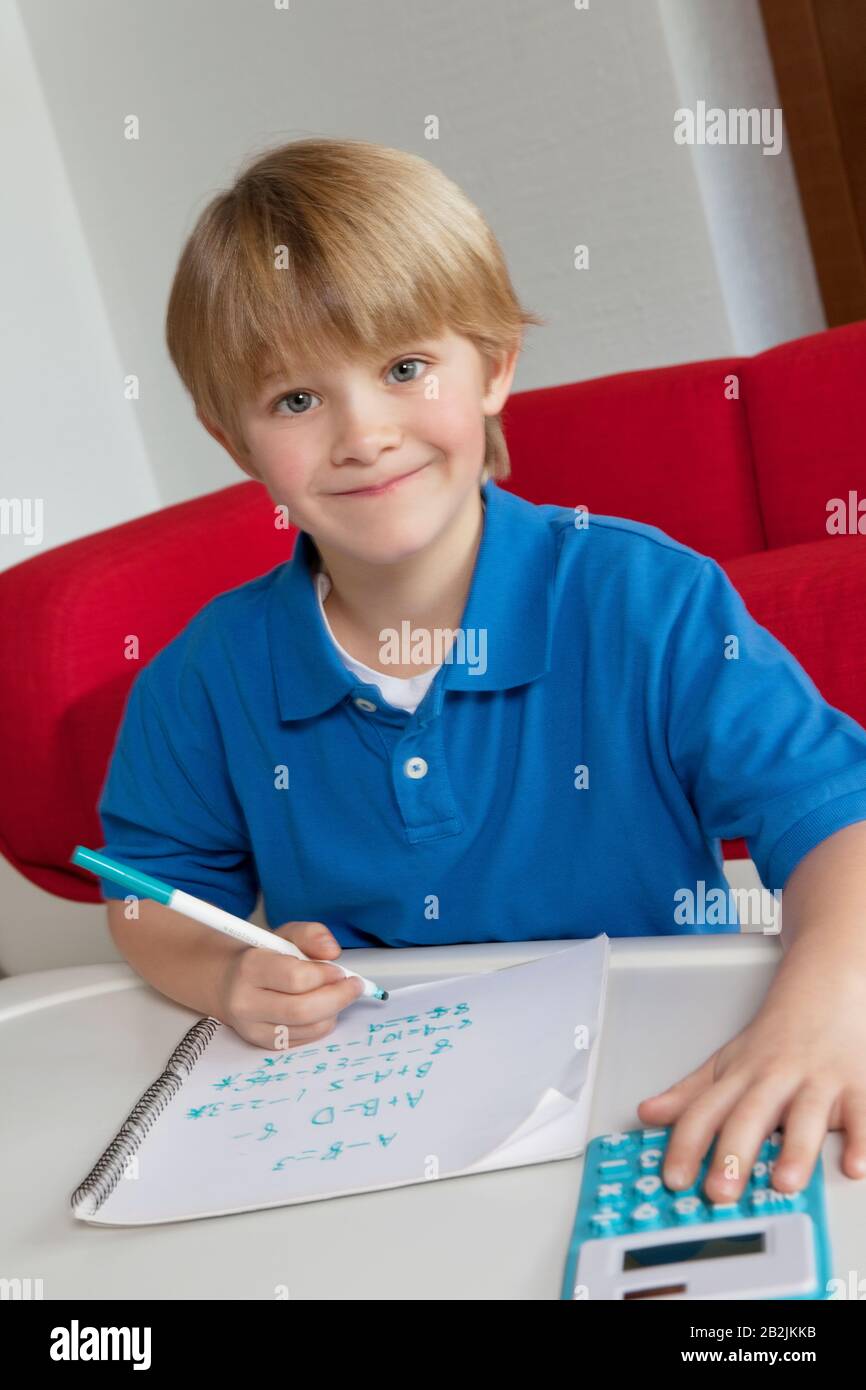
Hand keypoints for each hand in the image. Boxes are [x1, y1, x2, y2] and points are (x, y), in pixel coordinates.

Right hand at [216, 920, 363, 1048]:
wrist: (228, 983)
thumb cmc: (262, 957)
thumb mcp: (284, 935)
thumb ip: (311, 934)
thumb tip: (332, 950)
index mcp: (250, 968)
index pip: (295, 978)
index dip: (324, 975)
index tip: (338, 970)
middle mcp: (246, 1003)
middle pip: (301, 1010)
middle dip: (337, 998)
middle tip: (353, 986)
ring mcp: (252, 1028)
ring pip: (306, 1028)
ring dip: (333, 1012)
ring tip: (338, 995)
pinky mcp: (263, 1044)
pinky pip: (303, 1040)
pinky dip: (322, 1024)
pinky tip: (324, 1009)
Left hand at [636, 994, 865, 1202]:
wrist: (824, 990)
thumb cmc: (776, 1037)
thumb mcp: (727, 1061)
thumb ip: (690, 1094)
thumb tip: (648, 1114)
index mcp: (740, 1078)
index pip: (705, 1112)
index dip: (685, 1145)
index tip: (674, 1178)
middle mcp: (775, 1080)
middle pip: (749, 1117)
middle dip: (733, 1155)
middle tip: (719, 1192)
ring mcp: (817, 1083)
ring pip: (804, 1117)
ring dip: (794, 1150)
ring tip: (783, 1182)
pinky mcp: (856, 1086)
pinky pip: (861, 1115)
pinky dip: (862, 1140)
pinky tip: (855, 1167)